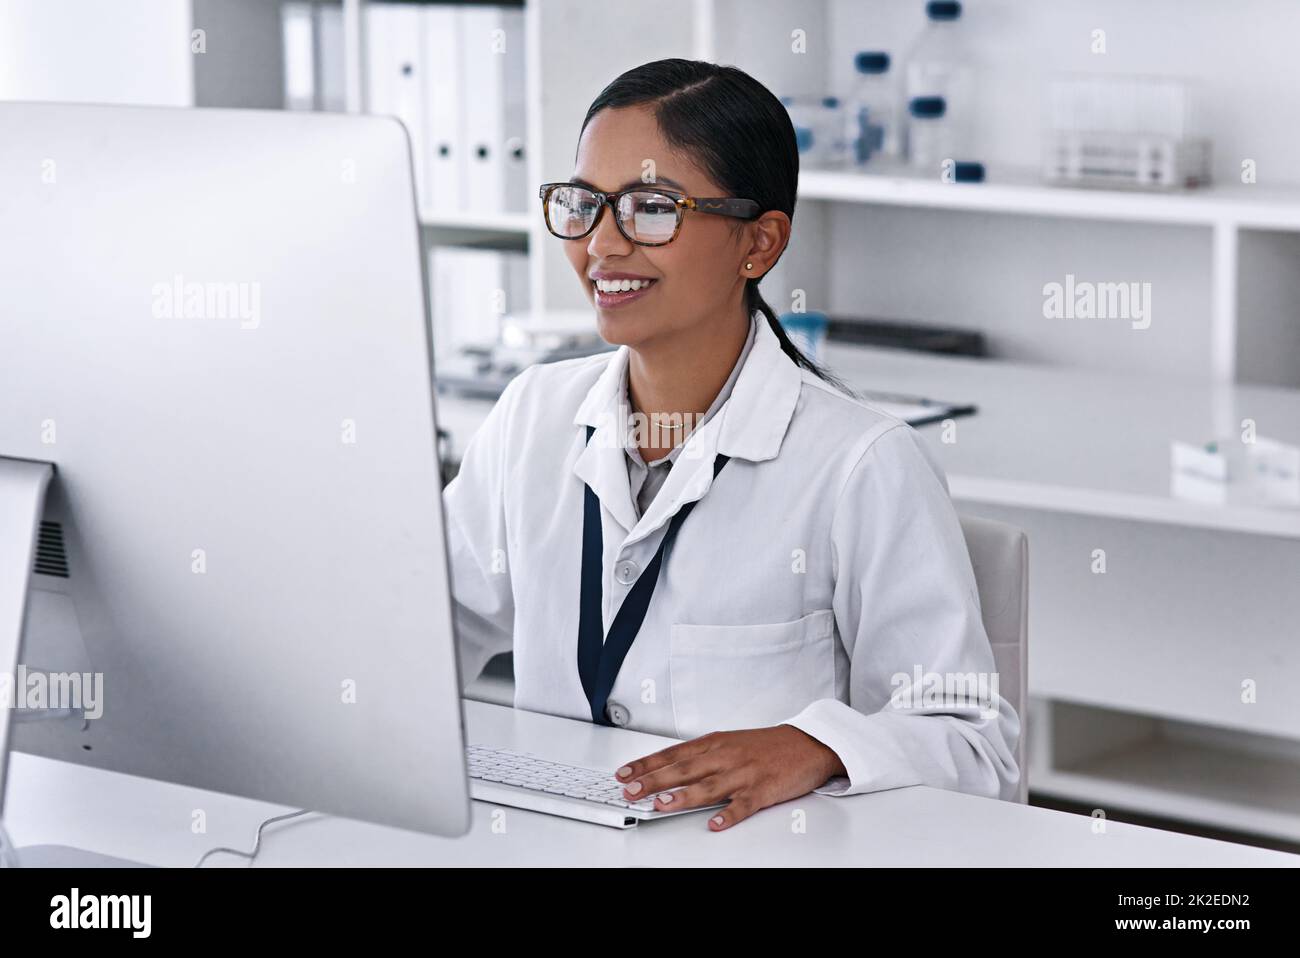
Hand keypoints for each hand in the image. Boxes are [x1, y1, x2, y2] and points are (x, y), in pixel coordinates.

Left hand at [614, 725, 845, 829]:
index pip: (673, 754)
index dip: (647, 764)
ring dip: (684, 795)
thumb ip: (700, 756)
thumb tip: (667, 769)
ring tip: (662, 804)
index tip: (624, 773)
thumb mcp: (728, 742)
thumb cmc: (764, 746)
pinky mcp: (763, 790)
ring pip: (709, 786)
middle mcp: (725, 756)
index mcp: (715, 744)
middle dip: (655, 780)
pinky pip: (744, 804)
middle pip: (684, 769)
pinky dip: (729, 814)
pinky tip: (715, 823)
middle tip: (631, 790)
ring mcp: (744, 773)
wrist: (806, 744)